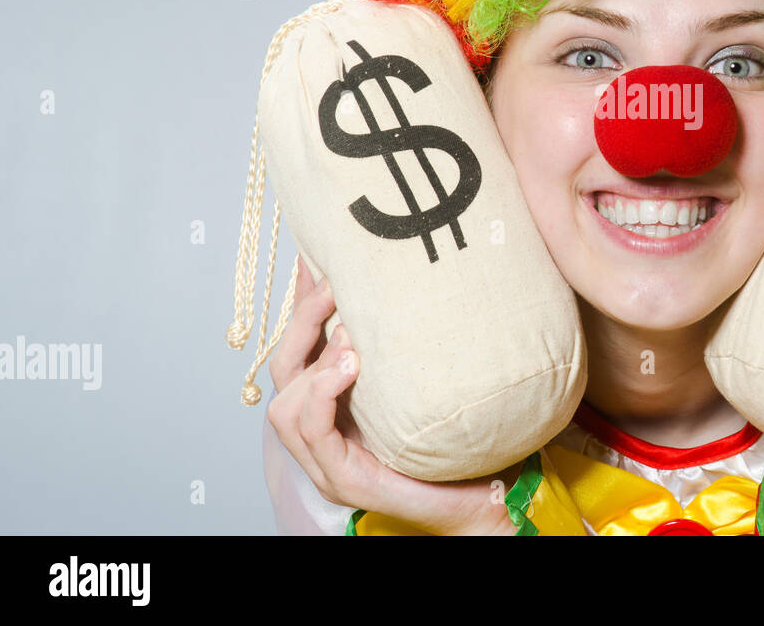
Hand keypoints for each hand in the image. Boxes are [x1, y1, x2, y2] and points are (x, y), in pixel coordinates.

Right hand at [266, 255, 521, 535]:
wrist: (479, 503)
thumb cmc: (456, 445)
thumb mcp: (427, 384)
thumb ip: (412, 346)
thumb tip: (419, 282)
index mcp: (336, 408)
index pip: (303, 351)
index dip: (302, 308)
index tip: (314, 261)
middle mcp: (322, 434)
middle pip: (284, 369)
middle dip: (302, 322)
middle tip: (330, 284)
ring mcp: (325, 460)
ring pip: (285, 402)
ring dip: (314, 361)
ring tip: (349, 337)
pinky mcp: (340, 480)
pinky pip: (310, 429)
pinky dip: (321, 392)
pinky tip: (347, 365)